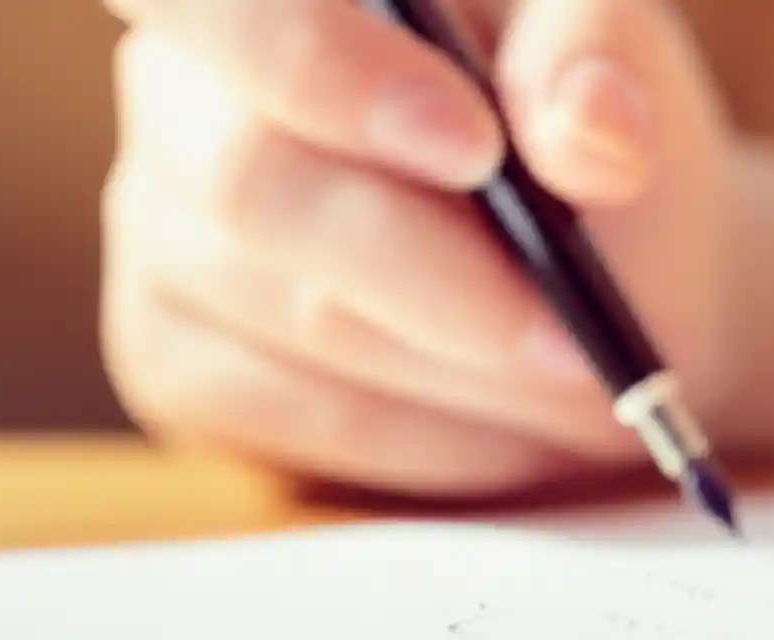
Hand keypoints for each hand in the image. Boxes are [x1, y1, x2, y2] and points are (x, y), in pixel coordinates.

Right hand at [99, 0, 733, 495]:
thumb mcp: (611, 66)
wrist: (570, 283)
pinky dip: (431, 437)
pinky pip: (299, 418)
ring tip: (573, 377)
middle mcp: (182, 98)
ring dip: (463, 369)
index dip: (316, 66)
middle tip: (575, 339)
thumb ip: (595, 67)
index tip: (473, 150)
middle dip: (443, 276)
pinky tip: (504, 425)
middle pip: (256, 183)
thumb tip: (588, 136)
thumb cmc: (573, 151)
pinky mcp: (175, 358)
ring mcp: (162, 234)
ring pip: (296, 316)